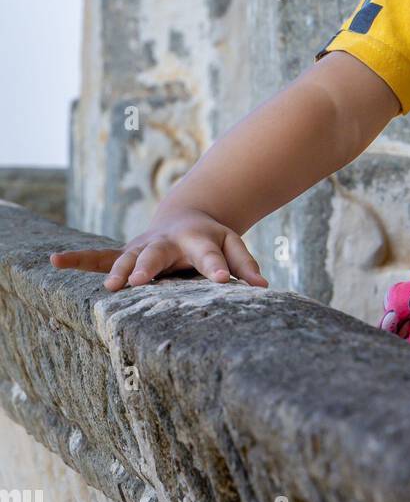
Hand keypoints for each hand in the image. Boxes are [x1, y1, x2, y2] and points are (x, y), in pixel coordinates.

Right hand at [49, 208, 269, 289]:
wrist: (187, 215)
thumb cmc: (212, 238)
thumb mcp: (234, 244)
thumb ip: (246, 264)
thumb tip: (263, 286)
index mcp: (197, 238)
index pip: (209, 253)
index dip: (218, 267)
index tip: (224, 281)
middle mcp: (166, 241)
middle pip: (158, 253)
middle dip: (149, 266)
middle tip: (141, 281)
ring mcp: (143, 247)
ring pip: (127, 257)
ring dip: (117, 270)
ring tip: (110, 286)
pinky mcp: (125, 254)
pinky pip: (98, 257)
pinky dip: (77, 259)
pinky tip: (54, 261)